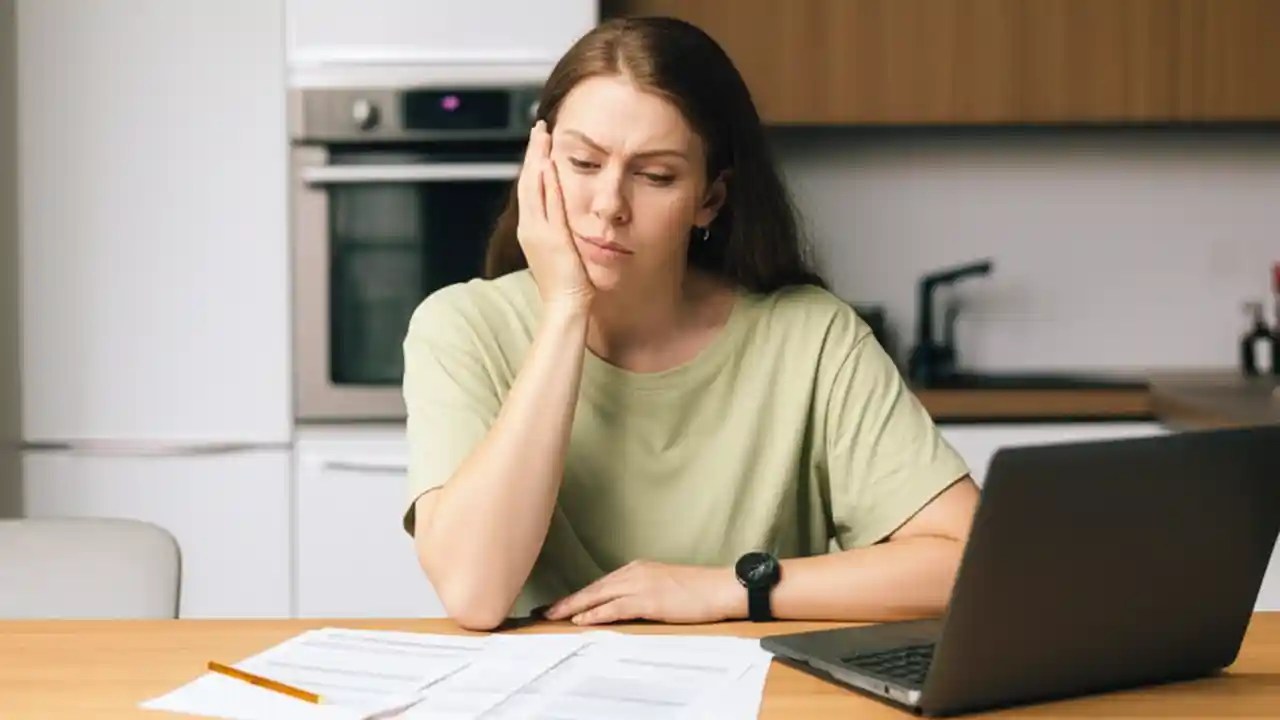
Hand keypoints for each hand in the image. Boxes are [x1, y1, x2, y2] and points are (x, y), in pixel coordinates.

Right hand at [517, 120, 593, 312]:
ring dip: (538, 159)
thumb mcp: (562, 252)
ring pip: (535, 187)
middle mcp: (530, 228)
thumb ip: (561, 232)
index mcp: (532, 230)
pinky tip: (549, 164)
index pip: (531, 189)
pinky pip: (549, 205)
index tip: (539, 143)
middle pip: (528, 181)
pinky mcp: (552, 238)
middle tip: (539, 128)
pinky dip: (548, 184)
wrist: (565, 307)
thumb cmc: (568, 286)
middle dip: (533, 152)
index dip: (533, 163)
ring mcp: (539, 232)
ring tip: (542, 135)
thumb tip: (565, 218)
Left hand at [543, 560, 745, 625]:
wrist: (721, 587)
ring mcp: (641, 584)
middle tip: (545, 611)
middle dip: (568, 601)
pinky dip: (596, 613)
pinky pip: (616, 607)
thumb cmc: (699, 591)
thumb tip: (627, 607)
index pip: (601, 584)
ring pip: (599, 596)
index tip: (560, 605)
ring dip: (574, 607)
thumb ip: (643, 593)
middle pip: (593, 588)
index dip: (579, 596)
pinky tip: (581, 620)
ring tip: (554, 616)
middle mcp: (635, 573)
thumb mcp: (665, 588)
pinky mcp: (649, 599)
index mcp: (638, 569)